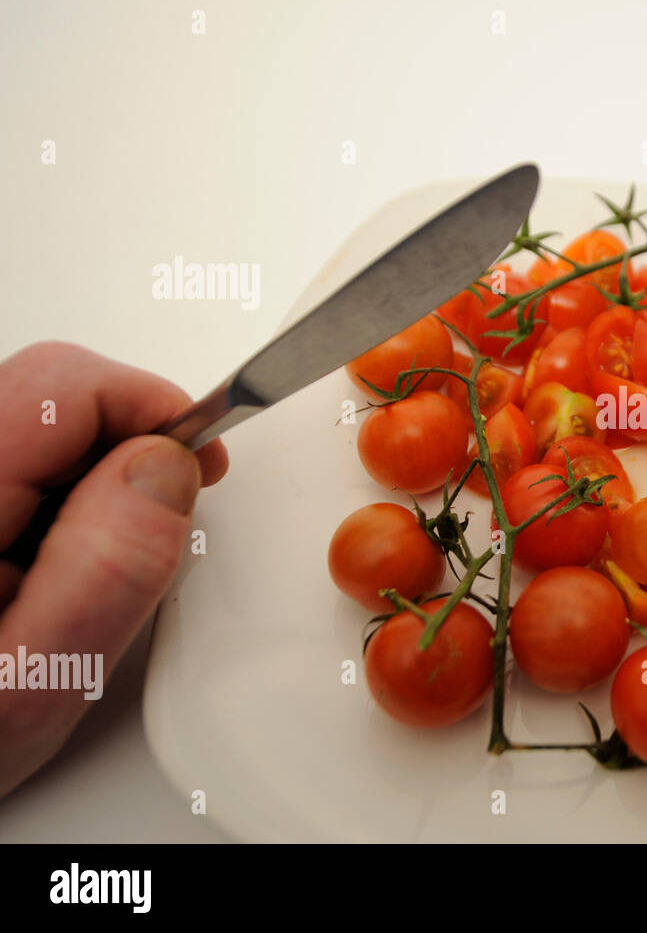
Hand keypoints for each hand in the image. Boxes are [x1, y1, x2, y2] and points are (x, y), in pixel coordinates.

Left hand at [0, 342, 227, 797]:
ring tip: (95, 559)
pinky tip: (51, 561)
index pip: (65, 385)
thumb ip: (106, 570)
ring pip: (30, 428)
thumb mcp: (32, 685)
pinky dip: (51, 497)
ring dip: (89, 475)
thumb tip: (166, 469)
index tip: (203, 461)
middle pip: (47, 393)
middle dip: (128, 440)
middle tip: (172, 506)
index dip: (155, 408)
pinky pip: (13, 467)